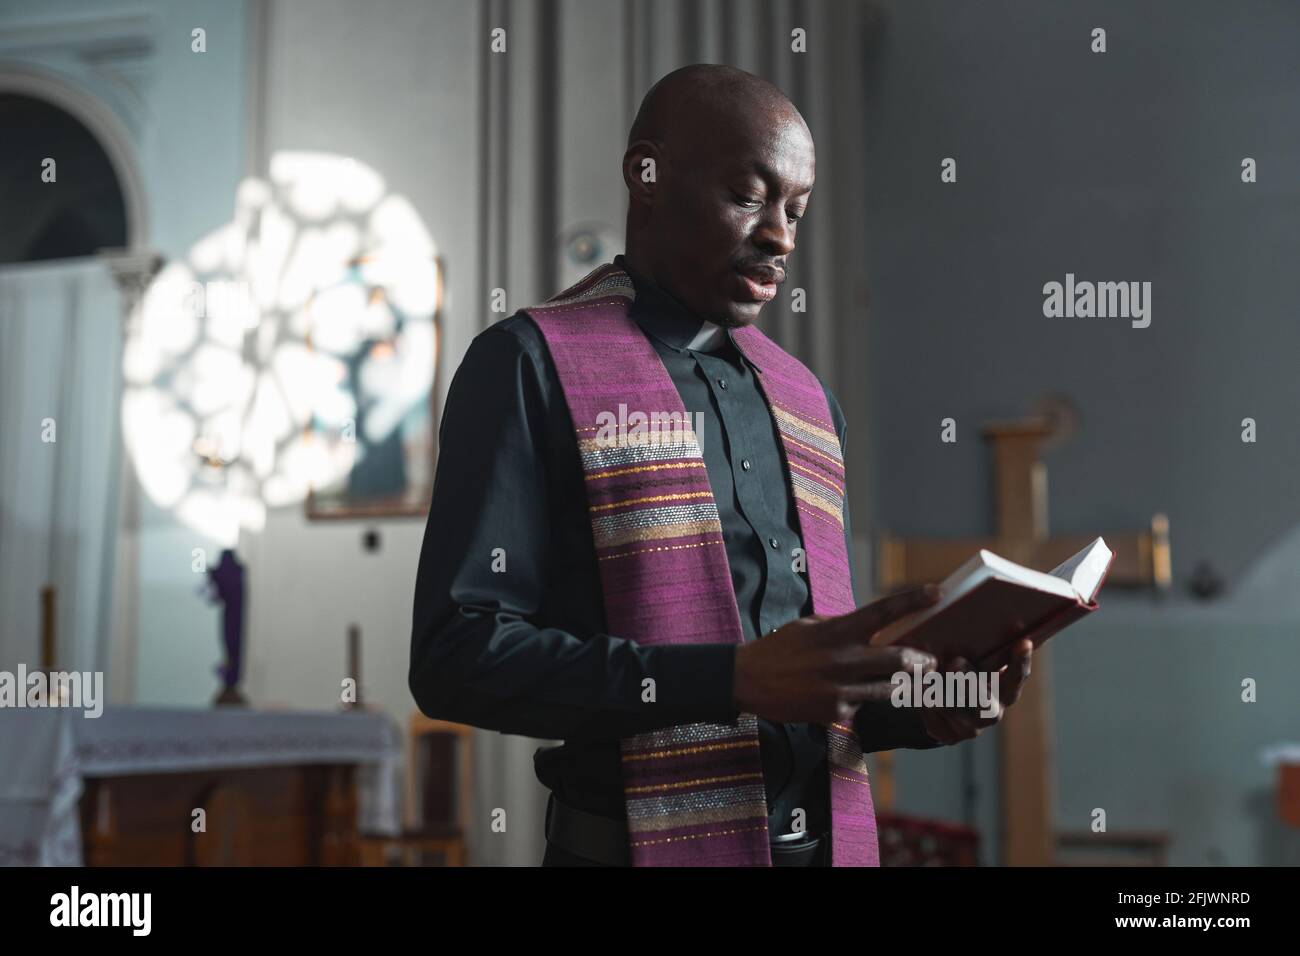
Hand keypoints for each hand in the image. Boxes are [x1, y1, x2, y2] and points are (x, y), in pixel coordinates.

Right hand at [733, 586, 941, 724]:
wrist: (748, 679)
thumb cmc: (781, 648)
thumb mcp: (811, 626)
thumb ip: (843, 628)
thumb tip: (870, 629)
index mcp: (837, 630)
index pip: (883, 611)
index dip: (913, 600)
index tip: (938, 593)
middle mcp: (843, 659)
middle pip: (898, 659)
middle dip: (921, 661)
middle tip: (930, 662)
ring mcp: (840, 689)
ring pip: (888, 690)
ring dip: (903, 686)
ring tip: (910, 684)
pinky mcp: (834, 713)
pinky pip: (861, 707)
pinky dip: (861, 701)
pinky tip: (850, 697)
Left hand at [919, 639, 1032, 743]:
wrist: (939, 704)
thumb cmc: (960, 672)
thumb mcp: (974, 659)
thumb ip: (983, 648)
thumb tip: (994, 619)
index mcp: (1005, 689)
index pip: (1016, 675)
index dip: (1020, 661)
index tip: (1024, 642)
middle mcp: (993, 710)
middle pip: (983, 698)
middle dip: (968, 681)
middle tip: (954, 663)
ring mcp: (972, 727)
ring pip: (953, 709)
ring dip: (937, 692)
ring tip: (924, 678)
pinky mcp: (949, 736)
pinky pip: (933, 720)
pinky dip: (923, 705)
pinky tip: (918, 693)